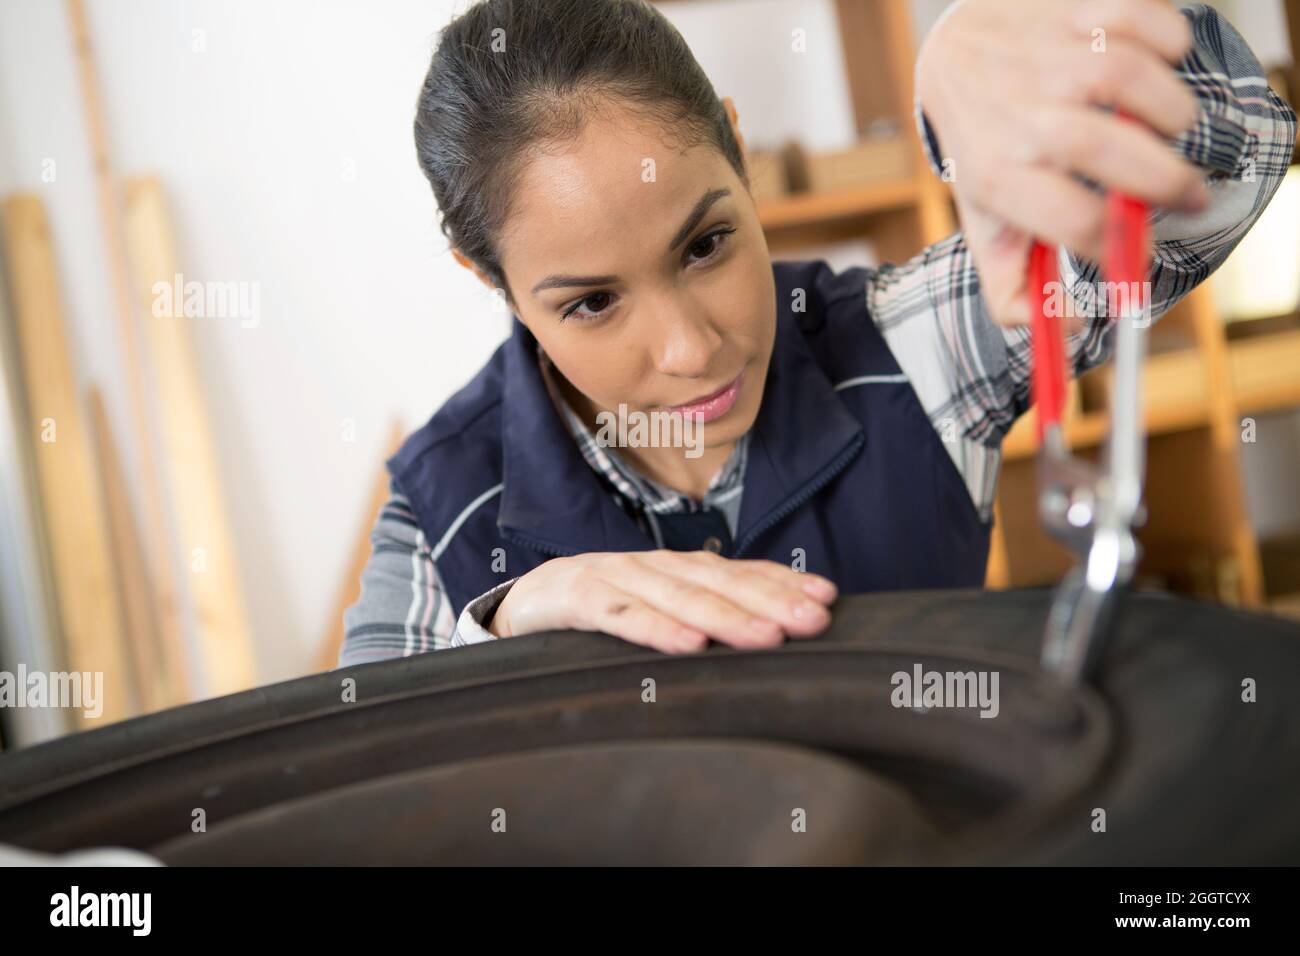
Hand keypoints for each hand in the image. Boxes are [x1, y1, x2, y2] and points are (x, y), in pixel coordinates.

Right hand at [487, 550, 837, 652]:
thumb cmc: (601, 609)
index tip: (827, 598)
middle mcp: (652, 566)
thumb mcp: (655, 607)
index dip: (781, 582)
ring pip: (677, 597)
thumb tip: (771, 631)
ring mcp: (614, 578)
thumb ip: (702, 616)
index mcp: (675, 568)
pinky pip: (620, 616)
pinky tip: (688, 645)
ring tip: (766, 636)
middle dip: (768, 600)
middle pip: (717, 582)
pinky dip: (655, 629)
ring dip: (724, 617)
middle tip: (812, 621)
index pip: (738, 572)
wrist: (523, 602)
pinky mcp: (577, 599)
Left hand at [916, 0, 1208, 325]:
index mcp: (997, 177)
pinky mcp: (1072, 11)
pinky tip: (1159, 72)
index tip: (1141, 255)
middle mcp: (1018, 118)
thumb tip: (1069, 331)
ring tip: (1172, 133)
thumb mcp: (984, 224)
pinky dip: (1169, 45)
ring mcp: (1046, 60)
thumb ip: (1014, 291)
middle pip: (1104, 151)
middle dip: (1164, 182)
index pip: (1068, 220)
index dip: (1118, 246)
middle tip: (1192, 197)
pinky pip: (1141, 22)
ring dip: (1171, 112)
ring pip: (1128, 80)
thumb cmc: (985, 151)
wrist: (953, 58)